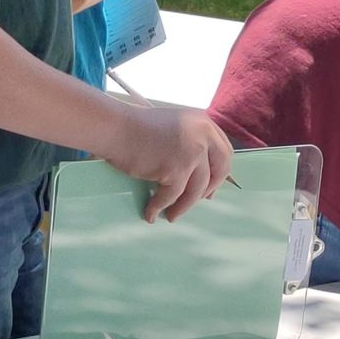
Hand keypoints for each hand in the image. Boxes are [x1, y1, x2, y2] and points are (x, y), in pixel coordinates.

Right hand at [107, 102, 234, 221]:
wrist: (116, 128)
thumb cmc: (136, 127)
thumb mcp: (174, 126)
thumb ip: (190, 141)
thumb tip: (200, 174)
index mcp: (203, 123)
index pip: (224, 151)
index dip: (219, 171)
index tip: (212, 185)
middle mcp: (202, 136)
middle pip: (219, 170)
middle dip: (209, 189)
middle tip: (199, 201)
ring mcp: (191, 153)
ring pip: (196, 189)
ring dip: (183, 206)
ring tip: (172, 215)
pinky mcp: (175, 169)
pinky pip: (171, 196)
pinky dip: (160, 206)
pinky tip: (151, 213)